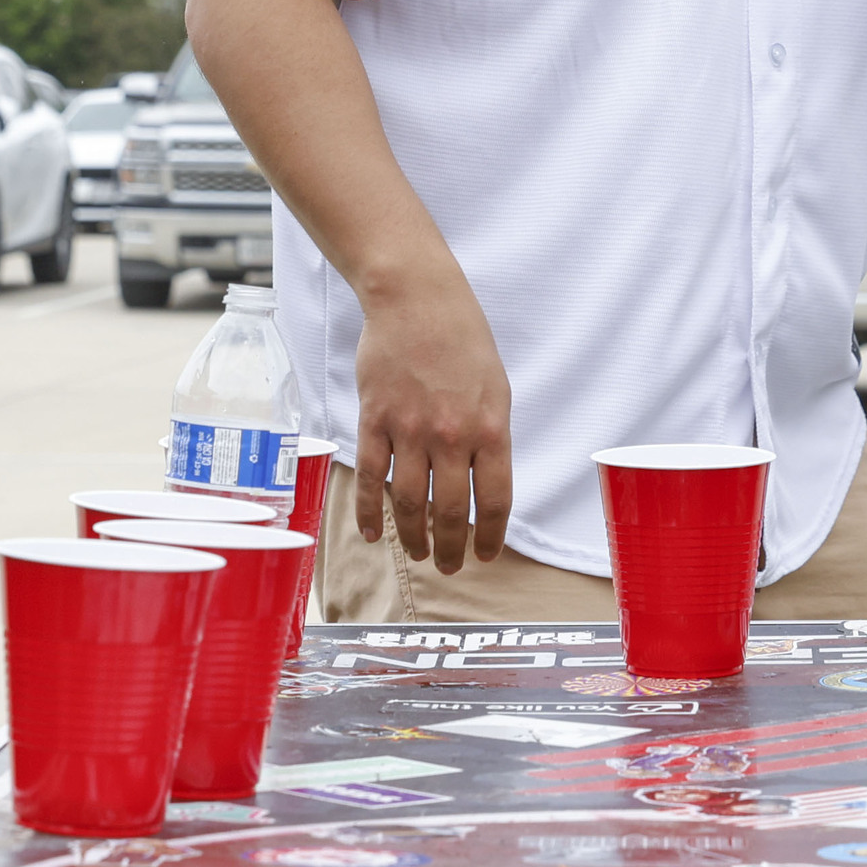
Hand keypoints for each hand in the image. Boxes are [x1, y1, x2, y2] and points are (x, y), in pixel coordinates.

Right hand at [354, 262, 512, 568]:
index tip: (486, 555)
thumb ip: (491, 437)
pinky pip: (372, 477)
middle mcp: (451, 436)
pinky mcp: (374, 420)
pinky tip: (373, 533)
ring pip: (408, 502)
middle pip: (450, 512)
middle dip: (450, 548)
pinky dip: (370, 512)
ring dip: (413, 537)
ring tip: (417, 554)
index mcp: (491, 428)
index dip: (491, 537)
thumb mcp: (496, 389)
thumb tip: (482, 484)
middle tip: (447, 566)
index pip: (495, 501)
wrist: (416, 299)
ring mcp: (409, 430)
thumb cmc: (462, 340)